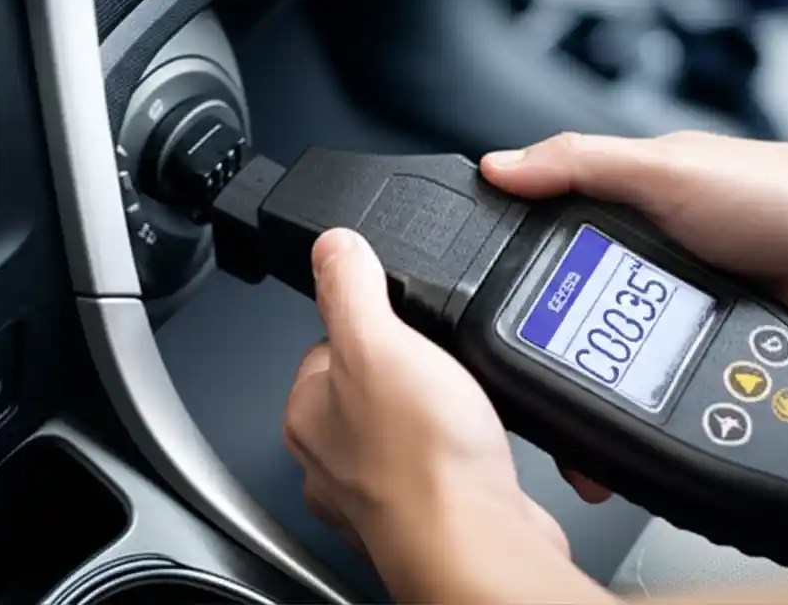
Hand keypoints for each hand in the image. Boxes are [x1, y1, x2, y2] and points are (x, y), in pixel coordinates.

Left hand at [284, 229, 571, 599]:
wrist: (479, 542)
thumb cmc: (421, 461)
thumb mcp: (380, 341)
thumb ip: (350, 286)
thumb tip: (331, 245)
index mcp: (306, 414)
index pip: (322, 345)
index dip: (366, 324)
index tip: (396, 320)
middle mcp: (333, 460)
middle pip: (370, 386)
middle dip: (409, 372)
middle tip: (440, 364)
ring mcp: (380, 491)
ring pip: (408, 428)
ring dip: (439, 413)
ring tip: (463, 404)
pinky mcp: (430, 512)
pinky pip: (445, 464)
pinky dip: (464, 452)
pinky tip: (481, 443)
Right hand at [482, 130, 787, 503]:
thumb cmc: (769, 189)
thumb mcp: (661, 168)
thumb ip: (579, 166)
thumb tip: (498, 168)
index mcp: (605, 208)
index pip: (528, 243)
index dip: (498, 280)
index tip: (477, 324)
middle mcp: (625, 256)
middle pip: (558, 314)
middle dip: (544, 358)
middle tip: (530, 398)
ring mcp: (656, 302)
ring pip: (601, 355)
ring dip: (588, 390)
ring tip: (574, 433)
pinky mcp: (687, 338)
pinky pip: (647, 373)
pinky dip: (634, 396)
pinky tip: (622, 423)